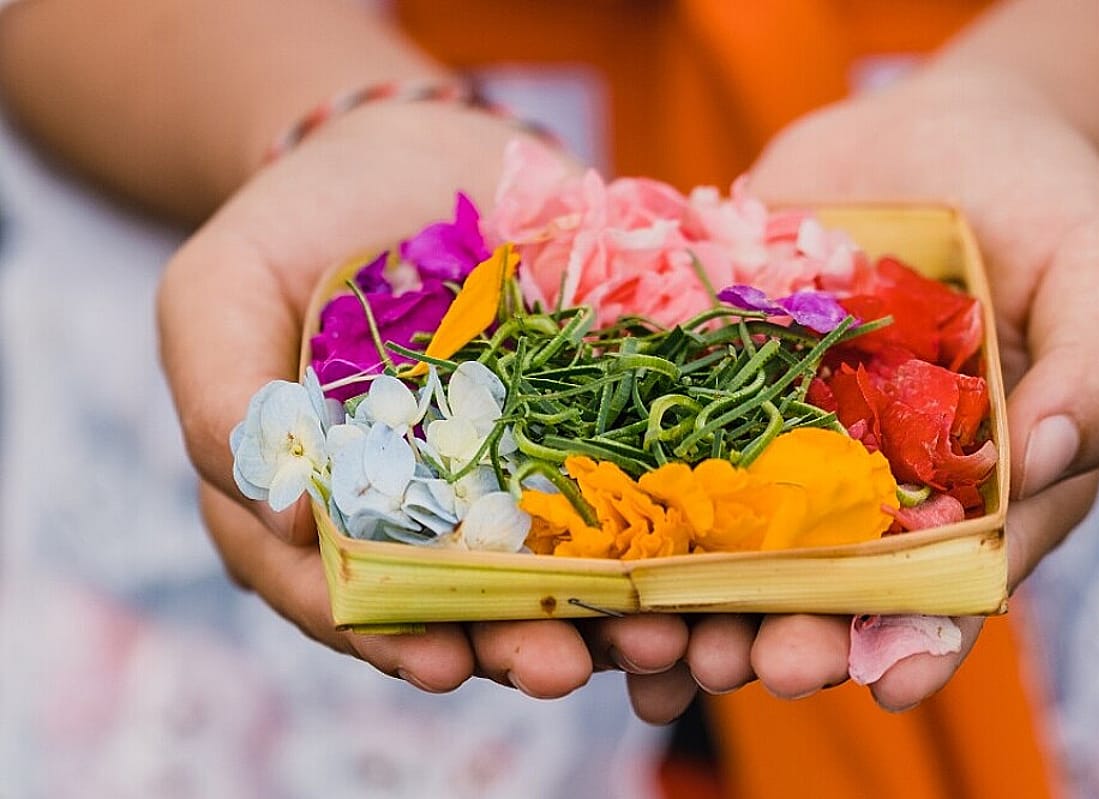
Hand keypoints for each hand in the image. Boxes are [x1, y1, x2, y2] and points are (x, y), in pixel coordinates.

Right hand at [158, 102, 688, 699]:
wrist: (401, 161)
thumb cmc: (292, 230)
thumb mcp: (219, 295)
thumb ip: (224, 401)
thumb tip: (285, 517)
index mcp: (313, 511)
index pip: (340, 598)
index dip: (385, 636)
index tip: (437, 662)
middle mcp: (410, 517)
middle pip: (455, 607)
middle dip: (506, 644)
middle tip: (559, 667)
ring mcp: (499, 482)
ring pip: (543, 573)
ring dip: (594, 615)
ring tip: (647, 636)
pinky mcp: (571, 438)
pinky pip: (612, 499)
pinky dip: (646, 538)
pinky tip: (686, 568)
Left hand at [634, 67, 1098, 720]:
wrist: (938, 132)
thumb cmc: (1042, 202)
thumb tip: (1054, 451)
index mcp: (974, 485)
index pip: (950, 589)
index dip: (921, 642)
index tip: (887, 685)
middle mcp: (873, 482)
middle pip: (826, 585)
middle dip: (783, 635)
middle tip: (742, 665)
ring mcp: (789, 435)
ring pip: (735, 540)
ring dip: (695, 601)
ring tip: (654, 637)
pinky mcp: (721, 383)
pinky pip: (673, 449)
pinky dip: (635, 506)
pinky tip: (597, 556)